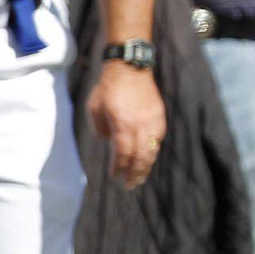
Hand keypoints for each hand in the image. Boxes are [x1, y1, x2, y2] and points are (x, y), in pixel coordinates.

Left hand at [86, 62, 165, 188]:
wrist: (130, 68)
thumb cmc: (108, 87)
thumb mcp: (94, 108)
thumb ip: (100, 128)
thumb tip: (109, 141)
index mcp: (123, 124)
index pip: (122, 153)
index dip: (119, 167)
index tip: (114, 176)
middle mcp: (140, 126)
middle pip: (140, 157)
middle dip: (135, 173)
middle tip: (130, 185)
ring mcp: (153, 122)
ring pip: (152, 151)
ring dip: (146, 166)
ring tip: (141, 177)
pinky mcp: (160, 118)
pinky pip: (158, 140)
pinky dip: (152, 152)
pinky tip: (148, 158)